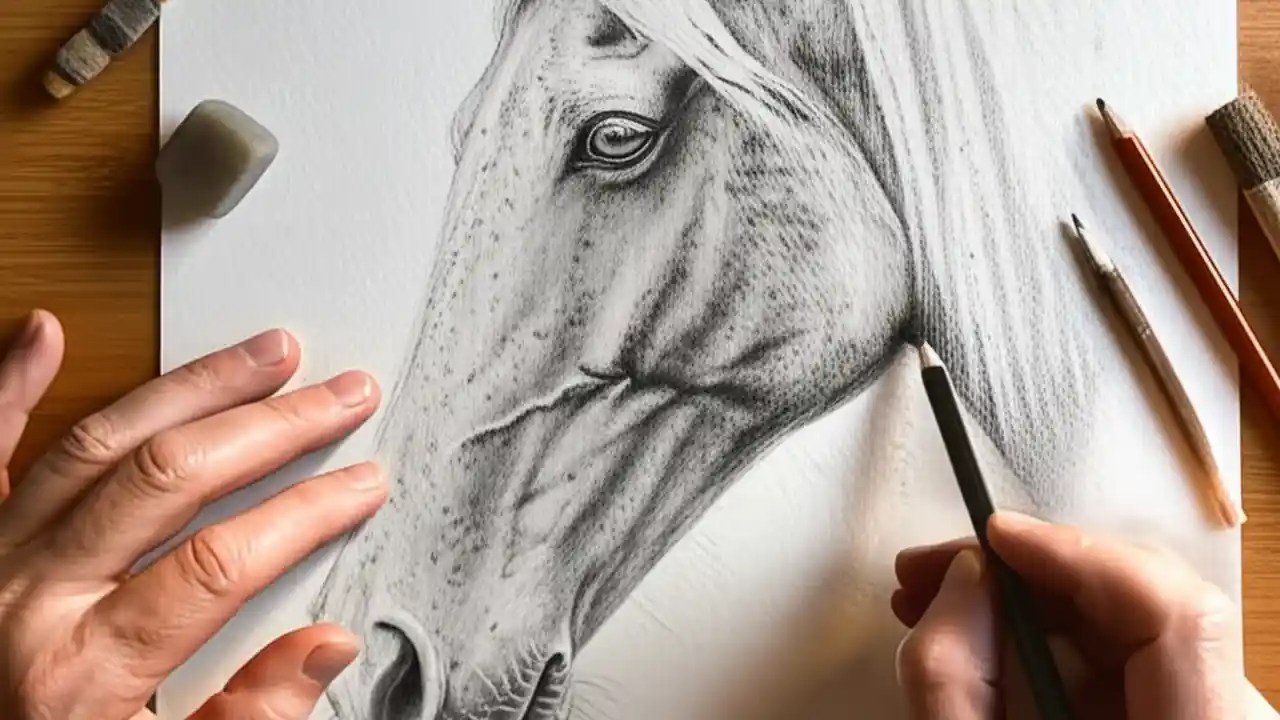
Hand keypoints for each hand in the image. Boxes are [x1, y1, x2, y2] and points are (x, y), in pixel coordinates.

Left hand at [0, 310, 387, 719]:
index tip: (360, 484)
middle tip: (339, 397)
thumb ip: (250, 718)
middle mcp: (30, 601)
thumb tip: (327, 646)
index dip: (307, 513)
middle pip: (171, 478)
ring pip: (99, 442)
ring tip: (262, 356)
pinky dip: (11, 384)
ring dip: (191, 387)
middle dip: (274, 428)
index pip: (222, 562)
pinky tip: (44, 335)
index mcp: (83, 671)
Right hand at [891, 512, 1247, 719]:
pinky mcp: (1178, 713)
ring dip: (1027, 602)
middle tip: (933, 573)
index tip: (995, 537)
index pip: (1171, 611)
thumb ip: (955, 677)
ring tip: (937, 606)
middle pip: (1140, 601)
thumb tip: (962, 577)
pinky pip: (1120, 654)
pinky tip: (984, 640)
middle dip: (1027, 572)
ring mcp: (1205, 715)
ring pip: (1124, 621)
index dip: (1076, 554)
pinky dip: (1048, 639)